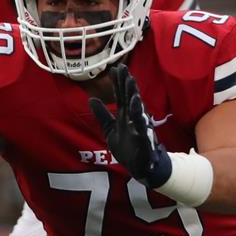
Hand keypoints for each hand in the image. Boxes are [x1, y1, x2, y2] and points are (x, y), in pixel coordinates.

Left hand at [88, 64, 171, 186]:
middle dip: (126, 83)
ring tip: (130, 80)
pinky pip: (141, 124)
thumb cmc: (128, 148)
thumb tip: (91, 99)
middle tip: (122, 67)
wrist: (140, 167)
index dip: (118, 83)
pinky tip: (136, 103)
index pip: (121, 96)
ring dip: (134, 93)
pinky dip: (138, 114)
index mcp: (125, 115)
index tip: (115, 69)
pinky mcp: (144, 137)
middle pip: (129, 97)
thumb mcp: (109, 129)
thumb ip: (102, 115)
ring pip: (137, 107)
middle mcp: (134, 118)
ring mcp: (140, 126)